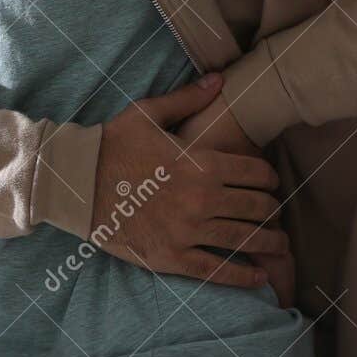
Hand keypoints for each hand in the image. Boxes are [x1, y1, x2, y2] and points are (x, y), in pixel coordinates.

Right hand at [92, 74, 289, 286]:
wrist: (76, 183)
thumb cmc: (112, 144)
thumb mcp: (148, 114)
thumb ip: (188, 98)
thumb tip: (220, 78)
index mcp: (202, 164)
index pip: (257, 174)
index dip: (270, 179)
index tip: (271, 184)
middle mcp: (202, 199)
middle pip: (258, 208)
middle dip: (272, 210)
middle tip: (275, 213)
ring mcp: (188, 231)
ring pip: (246, 240)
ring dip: (270, 243)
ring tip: (280, 246)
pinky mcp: (171, 257)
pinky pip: (217, 271)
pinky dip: (243, 277)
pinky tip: (259, 278)